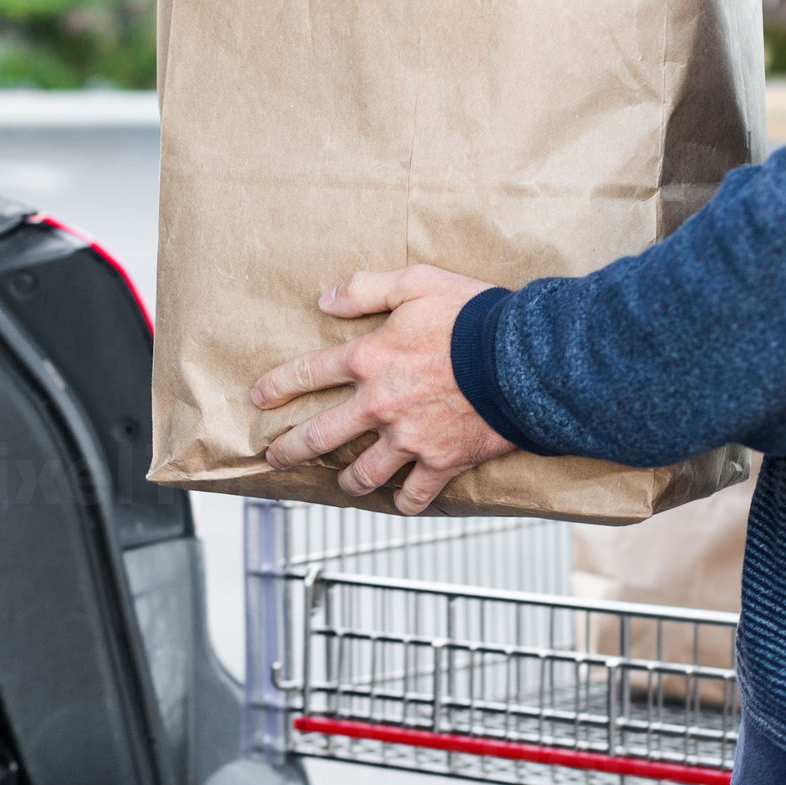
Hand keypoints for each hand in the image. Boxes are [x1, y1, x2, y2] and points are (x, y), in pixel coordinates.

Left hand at [251, 265, 515, 514]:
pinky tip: (400, 502)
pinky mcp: (441, 462)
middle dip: (290, 449)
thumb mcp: (417, 281)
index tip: (260, 398)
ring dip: (349, 481)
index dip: (278, 386)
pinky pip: (415, 494)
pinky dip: (405, 502)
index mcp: (368, 358)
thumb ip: (366, 289)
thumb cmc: (475, 315)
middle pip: (319, 436)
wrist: (525, 359)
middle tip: (275, 457)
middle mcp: (379, 404)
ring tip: (343, 483)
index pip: (307, 373)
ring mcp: (408, 438)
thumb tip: (325, 300)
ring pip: (364, 474)